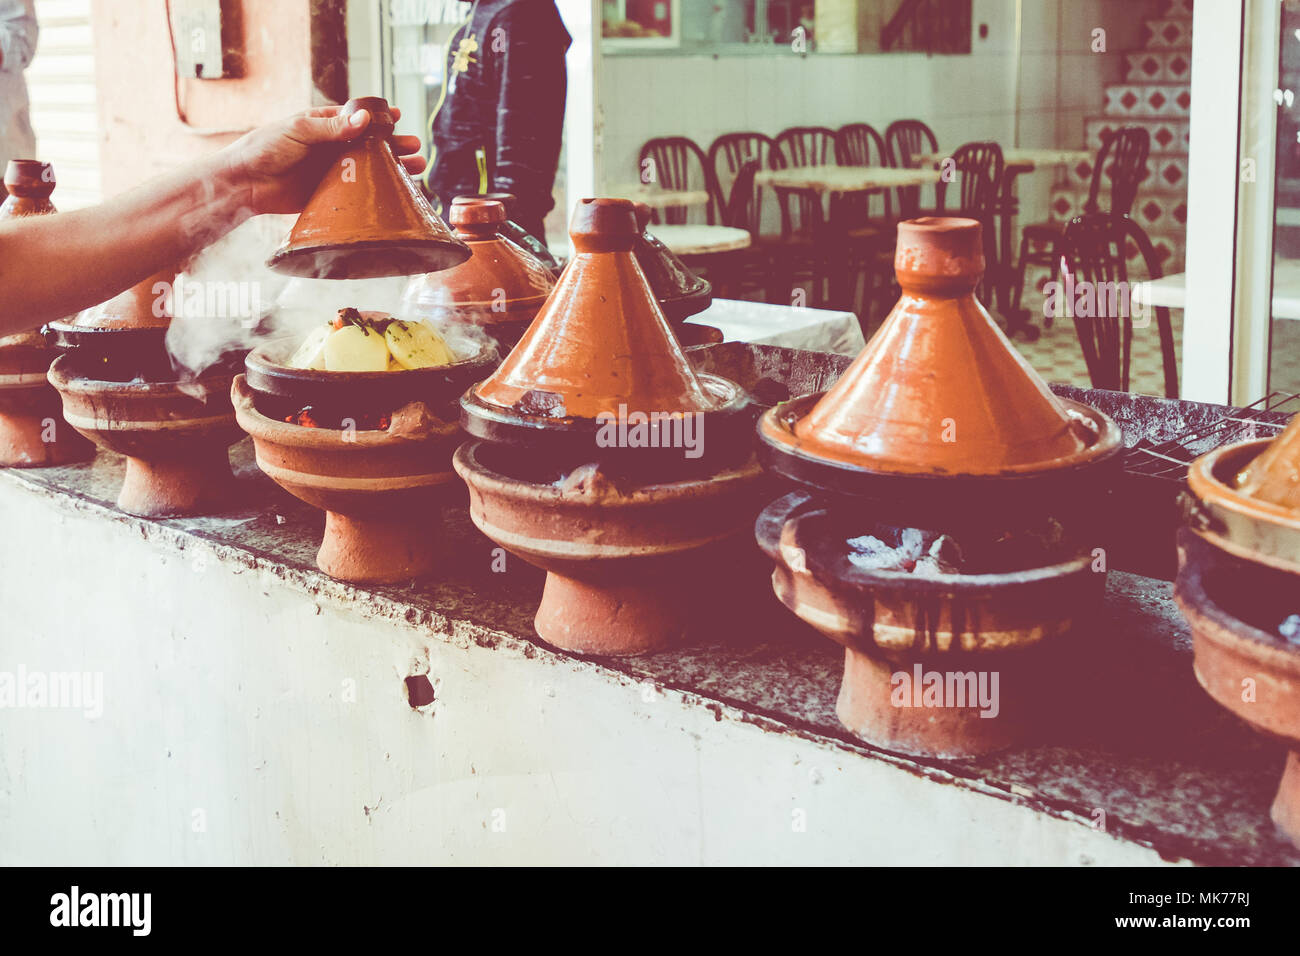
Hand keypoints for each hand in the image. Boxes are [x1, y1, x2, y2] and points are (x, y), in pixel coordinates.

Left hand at [219, 104, 426, 214]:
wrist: (245, 183)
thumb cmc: (265, 147)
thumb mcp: (299, 130)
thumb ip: (332, 127)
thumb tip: (364, 119)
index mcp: (323, 126)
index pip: (357, 120)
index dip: (379, 120)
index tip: (399, 118)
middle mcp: (331, 148)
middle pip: (370, 146)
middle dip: (394, 147)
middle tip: (415, 148)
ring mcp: (332, 172)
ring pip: (369, 170)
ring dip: (392, 170)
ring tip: (416, 170)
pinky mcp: (330, 195)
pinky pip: (358, 194)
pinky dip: (377, 194)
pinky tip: (395, 194)